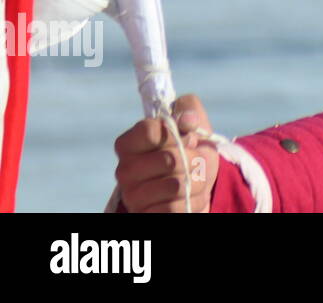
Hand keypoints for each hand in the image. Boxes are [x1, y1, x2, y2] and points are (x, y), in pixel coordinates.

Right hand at [114, 93, 218, 212]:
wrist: (197, 186)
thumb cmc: (191, 150)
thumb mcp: (193, 124)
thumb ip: (188, 109)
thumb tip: (188, 118)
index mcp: (129, 144)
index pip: (150, 131)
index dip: (178, 132)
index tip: (188, 136)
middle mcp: (124, 170)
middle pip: (170, 159)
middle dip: (194, 159)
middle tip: (194, 160)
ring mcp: (132, 196)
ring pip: (177, 185)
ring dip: (197, 181)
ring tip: (193, 179)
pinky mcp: (145, 215)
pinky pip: (176, 208)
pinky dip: (192, 201)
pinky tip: (188, 197)